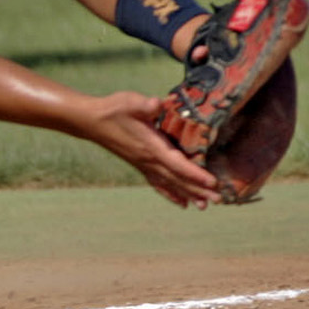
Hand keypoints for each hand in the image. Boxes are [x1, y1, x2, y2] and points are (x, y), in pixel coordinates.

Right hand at [86, 93, 219, 208]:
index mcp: (150, 146)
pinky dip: (171, 194)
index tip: (212, 182)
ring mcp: (144, 165)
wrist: (90, 121)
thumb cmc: (113, 109)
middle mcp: (148, 160)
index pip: (176, 163)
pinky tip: (182, 203)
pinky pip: (158, 184)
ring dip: (188, 195)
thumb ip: (145, 105)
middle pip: (177, 178)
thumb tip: (157, 103)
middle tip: (218, 199)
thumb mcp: (130, 102)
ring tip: (204, 206)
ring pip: (169, 183)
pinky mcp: (140, 165)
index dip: (195, 173)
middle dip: (198, 189)